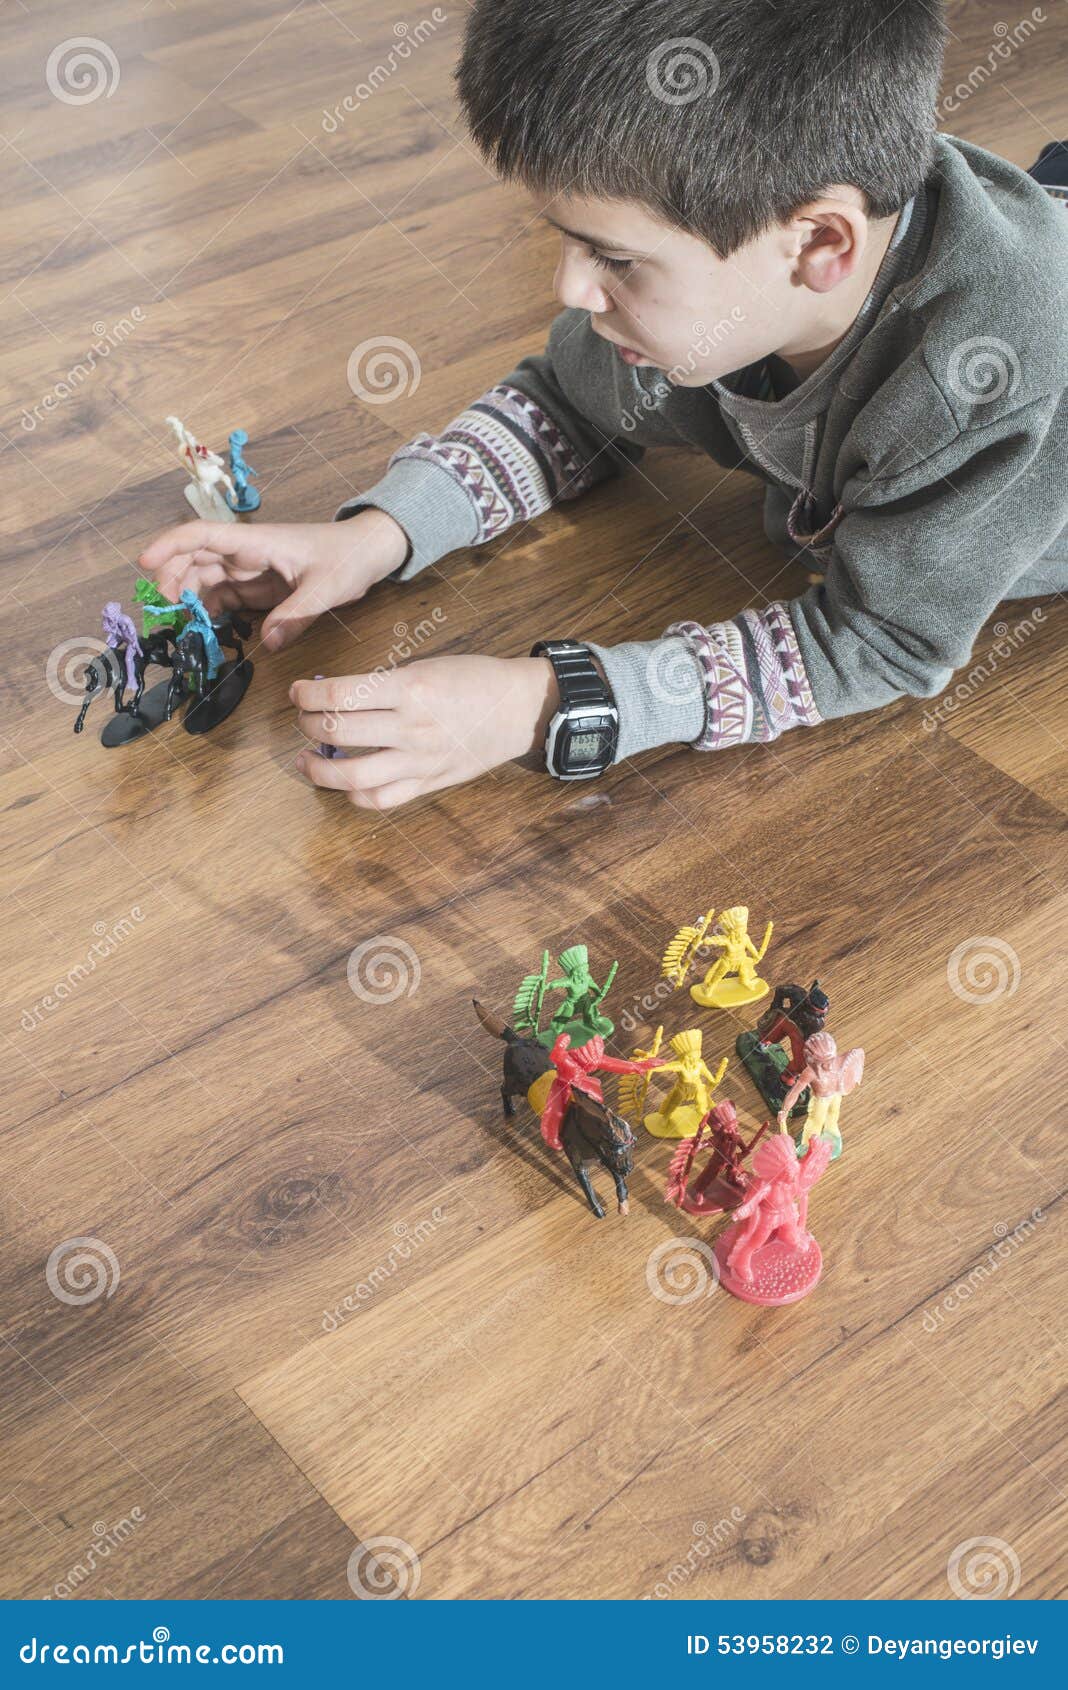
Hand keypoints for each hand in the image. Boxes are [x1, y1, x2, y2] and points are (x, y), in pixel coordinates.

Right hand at [137, 509, 409, 649]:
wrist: (368, 553)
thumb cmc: (348, 557)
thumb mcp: (327, 587)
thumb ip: (296, 615)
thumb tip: (267, 644)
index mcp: (255, 541)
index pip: (201, 535)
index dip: (169, 545)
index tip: (143, 563)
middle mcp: (245, 553)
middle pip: (193, 559)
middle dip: (170, 581)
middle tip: (163, 614)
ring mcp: (248, 570)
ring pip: (203, 581)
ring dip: (187, 601)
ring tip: (182, 629)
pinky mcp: (256, 588)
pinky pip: (222, 598)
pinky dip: (209, 613)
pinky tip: (205, 631)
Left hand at [292, 654, 558, 809]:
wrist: (518, 709)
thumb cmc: (475, 680)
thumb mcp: (427, 666)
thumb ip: (384, 684)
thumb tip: (337, 696)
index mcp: (410, 687)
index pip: (340, 694)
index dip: (306, 695)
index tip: (297, 692)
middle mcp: (412, 726)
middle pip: (337, 731)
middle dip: (307, 723)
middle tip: (302, 719)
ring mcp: (420, 760)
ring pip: (351, 775)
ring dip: (318, 767)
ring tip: (305, 758)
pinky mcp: (429, 782)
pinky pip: (381, 799)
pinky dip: (354, 794)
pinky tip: (344, 783)